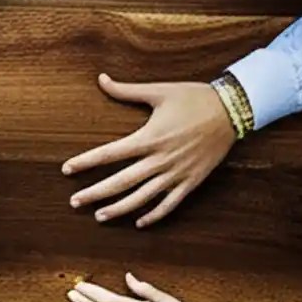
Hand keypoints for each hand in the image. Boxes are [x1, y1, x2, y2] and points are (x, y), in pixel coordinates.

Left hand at [64, 75, 235, 227]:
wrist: (235, 109)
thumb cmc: (195, 98)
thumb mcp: (159, 91)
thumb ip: (126, 90)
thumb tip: (101, 79)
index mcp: (149, 137)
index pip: (109, 153)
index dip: (86, 162)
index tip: (66, 170)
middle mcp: (160, 159)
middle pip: (121, 182)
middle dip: (95, 193)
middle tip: (74, 202)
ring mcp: (176, 173)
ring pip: (142, 198)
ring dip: (119, 209)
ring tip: (99, 216)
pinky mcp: (191, 181)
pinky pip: (170, 204)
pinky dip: (154, 215)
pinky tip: (139, 223)